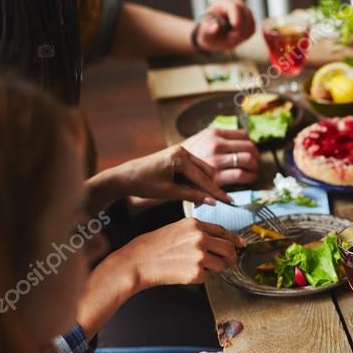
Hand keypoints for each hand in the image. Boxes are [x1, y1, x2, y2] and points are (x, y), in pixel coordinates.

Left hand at [102, 145, 231, 205]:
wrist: (124, 176)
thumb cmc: (143, 184)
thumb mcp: (169, 192)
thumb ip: (192, 195)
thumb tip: (212, 202)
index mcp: (179, 158)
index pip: (203, 178)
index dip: (216, 192)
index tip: (228, 201)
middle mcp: (182, 150)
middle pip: (208, 170)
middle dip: (211, 186)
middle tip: (213, 202)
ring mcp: (180, 151)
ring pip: (203, 168)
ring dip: (204, 183)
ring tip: (200, 197)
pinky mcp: (177, 155)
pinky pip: (195, 167)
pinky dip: (197, 179)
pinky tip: (193, 189)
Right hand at [109, 217, 243, 290]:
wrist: (137, 262)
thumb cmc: (154, 246)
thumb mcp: (177, 229)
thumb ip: (198, 232)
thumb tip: (220, 240)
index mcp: (195, 225)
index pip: (223, 231)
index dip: (234, 240)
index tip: (240, 245)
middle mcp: (200, 238)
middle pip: (229, 249)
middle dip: (231, 257)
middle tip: (229, 262)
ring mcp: (199, 256)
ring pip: (222, 265)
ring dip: (214, 268)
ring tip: (195, 267)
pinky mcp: (197, 272)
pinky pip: (208, 277)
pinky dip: (201, 277)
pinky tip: (185, 272)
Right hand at [181, 127, 258, 186]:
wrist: (168, 171)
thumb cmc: (186, 157)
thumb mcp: (200, 139)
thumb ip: (217, 138)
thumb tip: (240, 139)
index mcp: (213, 133)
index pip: (244, 134)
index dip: (251, 144)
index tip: (250, 151)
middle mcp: (216, 144)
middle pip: (249, 147)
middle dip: (256, 156)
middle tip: (254, 163)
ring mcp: (216, 160)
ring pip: (248, 160)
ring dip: (255, 167)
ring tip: (253, 171)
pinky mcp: (217, 176)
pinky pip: (242, 175)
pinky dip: (250, 178)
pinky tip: (249, 179)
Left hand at [196, 0, 255, 51]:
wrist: (213, 34)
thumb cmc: (208, 31)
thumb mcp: (205, 31)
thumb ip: (209, 28)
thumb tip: (216, 26)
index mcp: (223, 1)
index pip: (235, 7)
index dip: (238, 20)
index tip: (235, 35)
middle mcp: (235, 1)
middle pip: (246, 15)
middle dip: (240, 30)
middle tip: (229, 38)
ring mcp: (244, 9)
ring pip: (250, 23)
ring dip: (242, 34)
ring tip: (230, 37)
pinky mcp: (249, 18)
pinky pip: (252, 29)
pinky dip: (246, 36)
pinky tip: (236, 36)